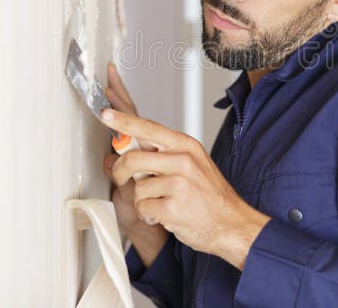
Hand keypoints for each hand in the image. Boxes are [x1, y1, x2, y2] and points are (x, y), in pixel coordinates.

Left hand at [102, 108, 270, 269]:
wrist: (231, 224)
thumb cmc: (210, 196)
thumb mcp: (193, 165)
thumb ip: (163, 155)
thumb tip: (128, 148)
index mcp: (186, 146)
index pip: (149, 128)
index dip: (124, 121)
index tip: (106, 114)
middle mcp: (183, 161)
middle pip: (133, 159)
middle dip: (120, 172)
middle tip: (122, 179)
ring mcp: (179, 184)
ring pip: (137, 188)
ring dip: (143, 201)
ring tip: (161, 204)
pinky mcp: (174, 208)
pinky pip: (143, 209)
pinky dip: (149, 216)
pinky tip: (165, 216)